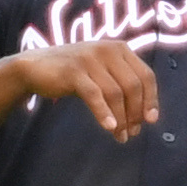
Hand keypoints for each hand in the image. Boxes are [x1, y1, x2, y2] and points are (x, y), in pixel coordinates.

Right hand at [24, 40, 158, 142]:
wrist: (35, 67)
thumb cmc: (74, 74)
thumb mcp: (102, 74)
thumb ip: (121, 87)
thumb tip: (142, 118)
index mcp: (120, 49)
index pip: (146, 75)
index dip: (151, 99)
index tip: (151, 120)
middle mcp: (108, 50)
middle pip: (133, 86)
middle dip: (136, 113)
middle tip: (132, 132)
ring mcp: (90, 58)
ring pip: (115, 93)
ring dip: (121, 118)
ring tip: (120, 136)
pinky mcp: (74, 71)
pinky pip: (95, 95)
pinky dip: (104, 113)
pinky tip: (109, 127)